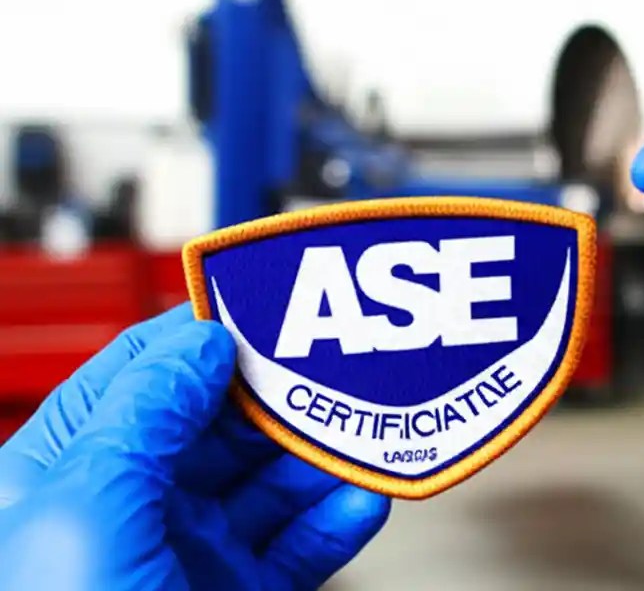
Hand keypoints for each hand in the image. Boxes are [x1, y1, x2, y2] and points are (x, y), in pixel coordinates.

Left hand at [0, 306, 390, 589]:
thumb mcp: (82, 515)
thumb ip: (142, 416)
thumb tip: (199, 339)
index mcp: (62, 475)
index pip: (142, 371)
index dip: (207, 328)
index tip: (274, 300)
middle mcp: (128, 509)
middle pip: (220, 419)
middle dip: (285, 390)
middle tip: (345, 364)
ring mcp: (187, 557)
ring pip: (270, 479)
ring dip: (323, 452)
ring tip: (367, 430)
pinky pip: (301, 545)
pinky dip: (338, 519)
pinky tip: (360, 500)